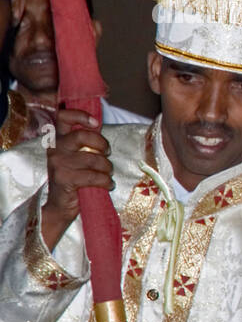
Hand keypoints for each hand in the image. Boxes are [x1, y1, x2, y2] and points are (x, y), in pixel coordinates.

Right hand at [42, 107, 112, 250]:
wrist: (60, 207)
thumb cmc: (74, 179)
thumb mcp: (76, 157)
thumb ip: (84, 142)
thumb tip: (99, 125)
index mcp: (57, 141)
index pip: (63, 118)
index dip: (80, 115)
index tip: (96, 123)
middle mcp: (55, 149)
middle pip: (83, 135)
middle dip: (102, 144)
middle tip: (107, 153)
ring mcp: (58, 164)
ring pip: (94, 158)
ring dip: (107, 168)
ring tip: (107, 174)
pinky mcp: (65, 179)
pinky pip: (94, 176)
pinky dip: (106, 181)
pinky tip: (107, 185)